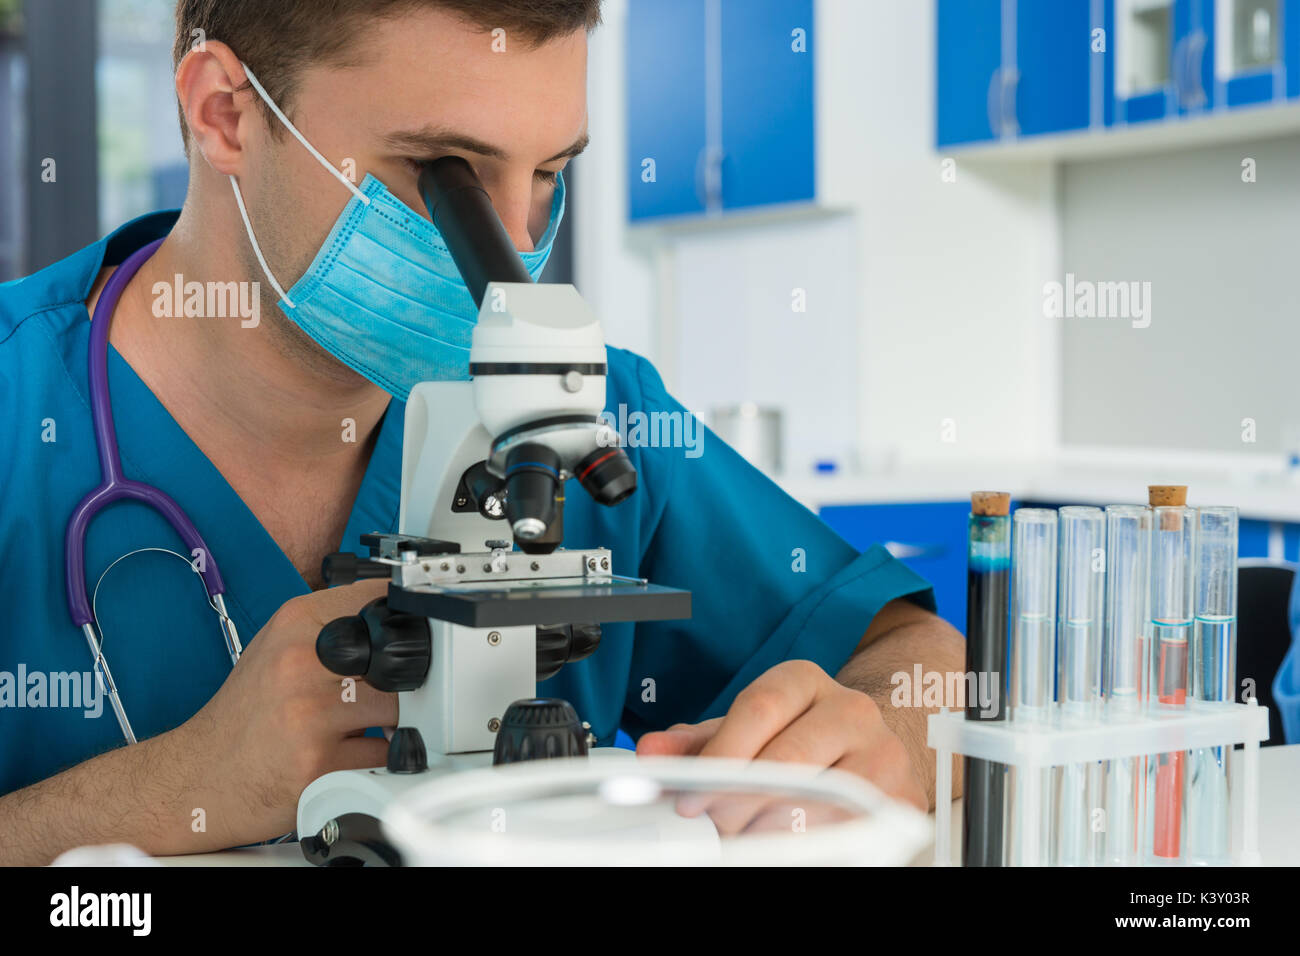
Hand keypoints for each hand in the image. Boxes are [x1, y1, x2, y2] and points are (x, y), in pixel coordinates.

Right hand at [169, 579, 397, 847]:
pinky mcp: (319, 763)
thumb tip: (401, 616)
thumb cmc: (246, 713)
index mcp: (296, 624)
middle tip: (396, 692)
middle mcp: (301, 662)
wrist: (197, 776)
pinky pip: (386, 754)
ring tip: (369, 725)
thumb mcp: (280, 647)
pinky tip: (355, 754)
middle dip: (407, 678)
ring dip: (399, 720)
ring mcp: (309, 714)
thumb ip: (334, 626)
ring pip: (401, 706)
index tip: (420, 630)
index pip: (380, 599)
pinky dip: (382, 757)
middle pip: (399, 657)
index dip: (408, 618)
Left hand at [636, 659, 926, 828]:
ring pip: (822, 797)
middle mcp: (849, 709)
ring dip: (775, 829)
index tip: (690, 799)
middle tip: (715, 831)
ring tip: (746, 841)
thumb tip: (652, 752)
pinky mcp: (902, 797)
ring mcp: (883, 752)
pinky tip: (789, 847)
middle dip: (741, 803)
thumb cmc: (800, 740)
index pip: (759, 710)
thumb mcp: (746, 732)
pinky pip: (853, 825)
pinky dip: (815, 844)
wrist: (870, 751)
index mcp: (804, 682)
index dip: (720, 758)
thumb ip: (698, 742)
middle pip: (789, 758)